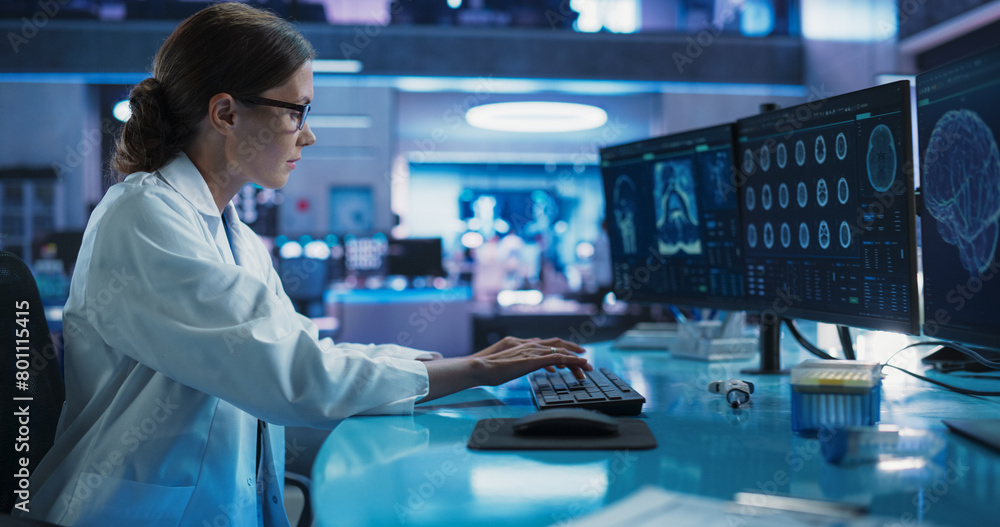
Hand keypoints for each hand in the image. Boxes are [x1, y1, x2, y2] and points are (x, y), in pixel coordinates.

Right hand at [419, 339, 591, 402]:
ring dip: (576, 359)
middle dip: (574, 352)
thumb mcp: (510, 365)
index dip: (563, 350)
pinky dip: (572, 360)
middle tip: (586, 362)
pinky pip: (558, 358)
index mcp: (525, 346)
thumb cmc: (491, 369)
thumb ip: (520, 363)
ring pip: (561, 352)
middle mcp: (531, 345)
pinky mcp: (534, 360)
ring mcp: (533, 352)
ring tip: (588, 367)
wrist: (481, 367)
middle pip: (558, 346)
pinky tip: (581, 363)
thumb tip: (525, 366)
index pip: (548, 346)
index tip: (574, 357)